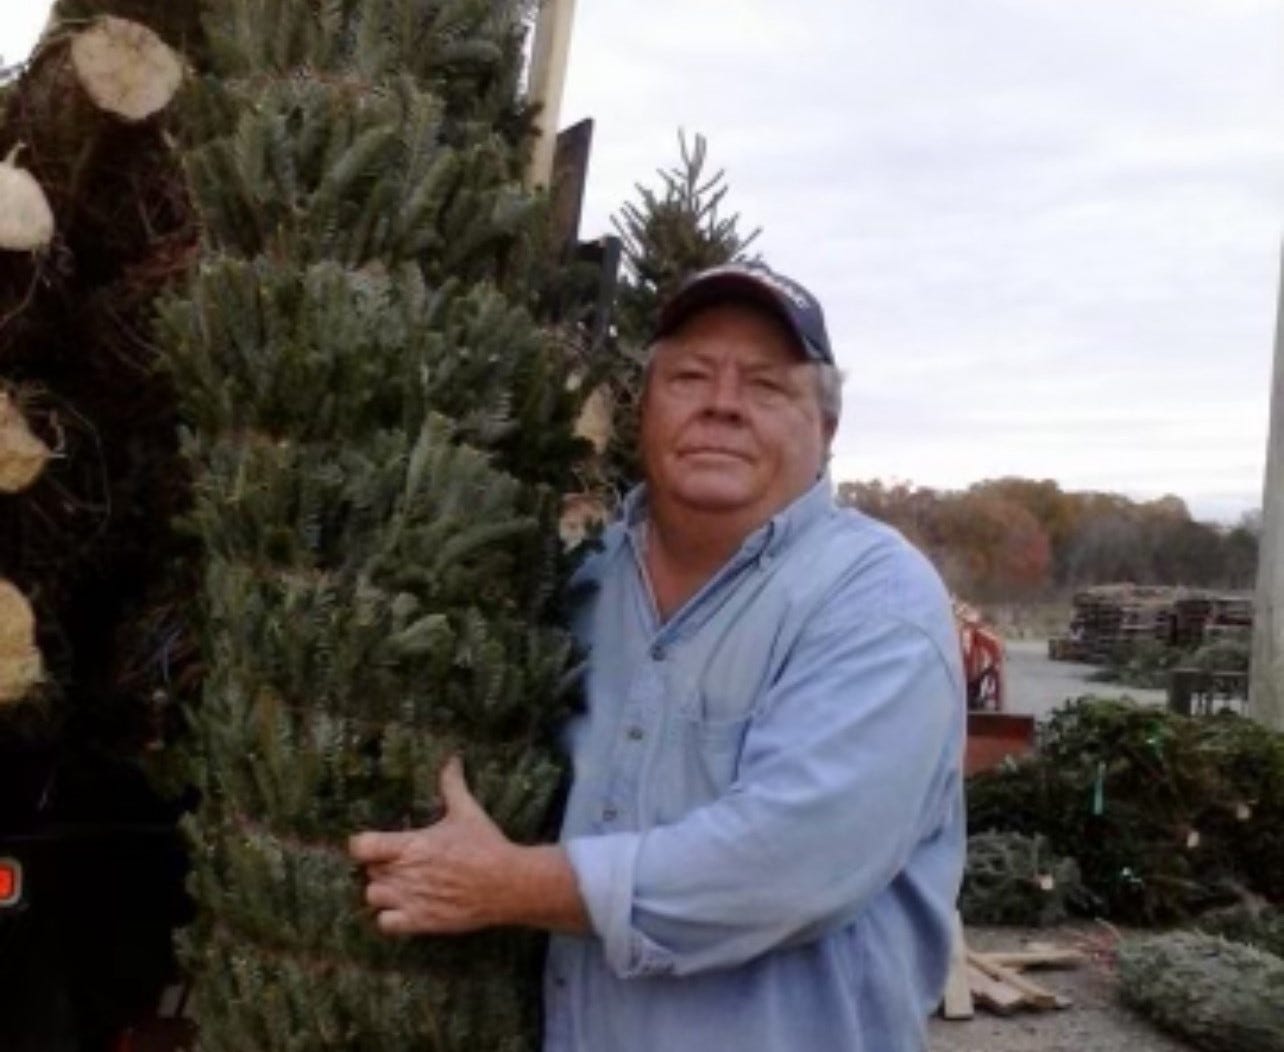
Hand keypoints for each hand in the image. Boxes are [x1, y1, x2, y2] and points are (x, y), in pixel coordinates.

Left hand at [349, 756, 516, 935]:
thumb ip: (452, 784)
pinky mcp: (420, 922)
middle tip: (397, 861)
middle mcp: (404, 874)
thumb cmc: (486, 846)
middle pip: (369, 870)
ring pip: (373, 896)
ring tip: (399, 884)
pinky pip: (385, 924)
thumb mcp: (468, 811)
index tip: (374, 842)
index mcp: (410, 845)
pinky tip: (404, 908)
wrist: (508, 884)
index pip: (361, 846)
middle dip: (380, 865)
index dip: (363, 844)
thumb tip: (453, 758)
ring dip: (383, 890)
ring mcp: (410, 900)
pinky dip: (391, 917)